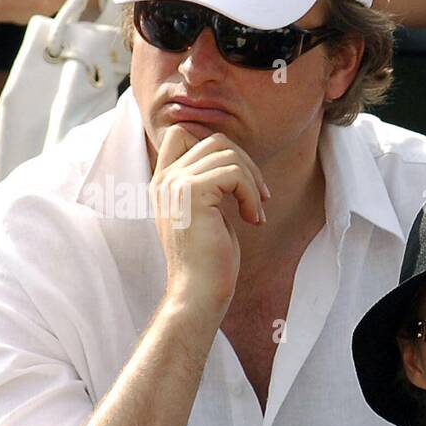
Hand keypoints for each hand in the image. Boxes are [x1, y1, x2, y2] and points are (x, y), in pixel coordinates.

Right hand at [152, 124, 270, 323]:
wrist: (198, 291)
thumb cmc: (210, 259)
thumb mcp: (209, 213)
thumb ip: (211, 184)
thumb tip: (236, 158)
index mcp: (165, 182)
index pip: (183, 134)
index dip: (219, 149)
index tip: (239, 180)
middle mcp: (165, 179)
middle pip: (214, 141)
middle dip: (247, 165)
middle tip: (260, 197)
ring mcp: (175, 184)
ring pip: (228, 155)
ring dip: (253, 183)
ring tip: (256, 213)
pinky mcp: (192, 193)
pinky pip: (234, 173)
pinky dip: (252, 195)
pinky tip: (253, 220)